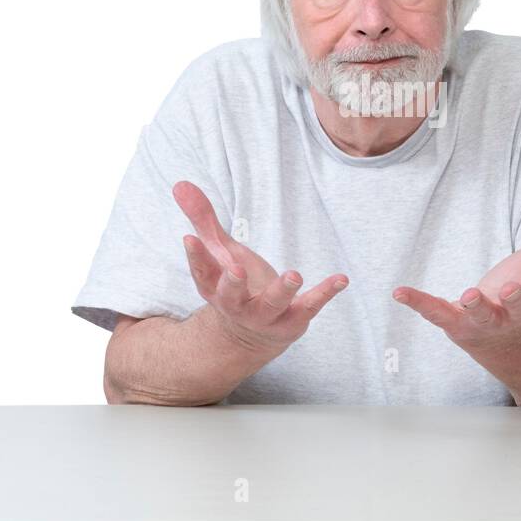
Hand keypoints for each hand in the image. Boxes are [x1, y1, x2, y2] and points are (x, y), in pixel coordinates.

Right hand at [173, 180, 347, 354]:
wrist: (253, 336)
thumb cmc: (236, 284)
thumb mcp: (220, 252)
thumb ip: (203, 219)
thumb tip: (180, 185)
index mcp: (215, 287)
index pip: (202, 273)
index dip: (196, 257)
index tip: (190, 238)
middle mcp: (238, 306)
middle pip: (231, 297)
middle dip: (233, 284)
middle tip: (236, 270)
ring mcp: (266, 316)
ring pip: (272, 305)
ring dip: (282, 291)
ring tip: (293, 275)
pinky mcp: (293, 320)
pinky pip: (309, 307)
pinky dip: (325, 293)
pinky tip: (341, 279)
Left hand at [392, 198, 520, 351]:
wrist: (502, 337)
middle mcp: (511, 312)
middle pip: (517, 307)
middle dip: (516, 299)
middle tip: (510, 290)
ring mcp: (481, 319)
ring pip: (480, 316)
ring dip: (474, 307)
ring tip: (469, 295)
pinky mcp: (454, 320)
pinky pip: (436, 312)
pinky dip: (418, 303)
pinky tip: (400, 292)